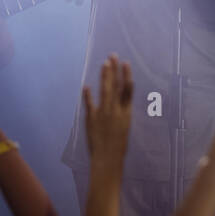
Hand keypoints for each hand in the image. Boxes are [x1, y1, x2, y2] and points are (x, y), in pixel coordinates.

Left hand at [83, 55, 132, 172]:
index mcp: (126, 113)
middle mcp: (116, 110)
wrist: (108, 160)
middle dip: (114, 70)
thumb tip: (121, 103)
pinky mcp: (92, 119)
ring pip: (105, 91)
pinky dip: (88, 95)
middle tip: (112, 56)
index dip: (127, 75)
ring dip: (105, 76)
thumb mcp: (125, 128)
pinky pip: (90, 104)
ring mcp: (103, 114)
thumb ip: (122, 114)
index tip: (125, 63)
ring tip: (104, 64)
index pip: (128, 90)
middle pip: (116, 86)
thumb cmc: (119, 147)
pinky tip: (87, 85)